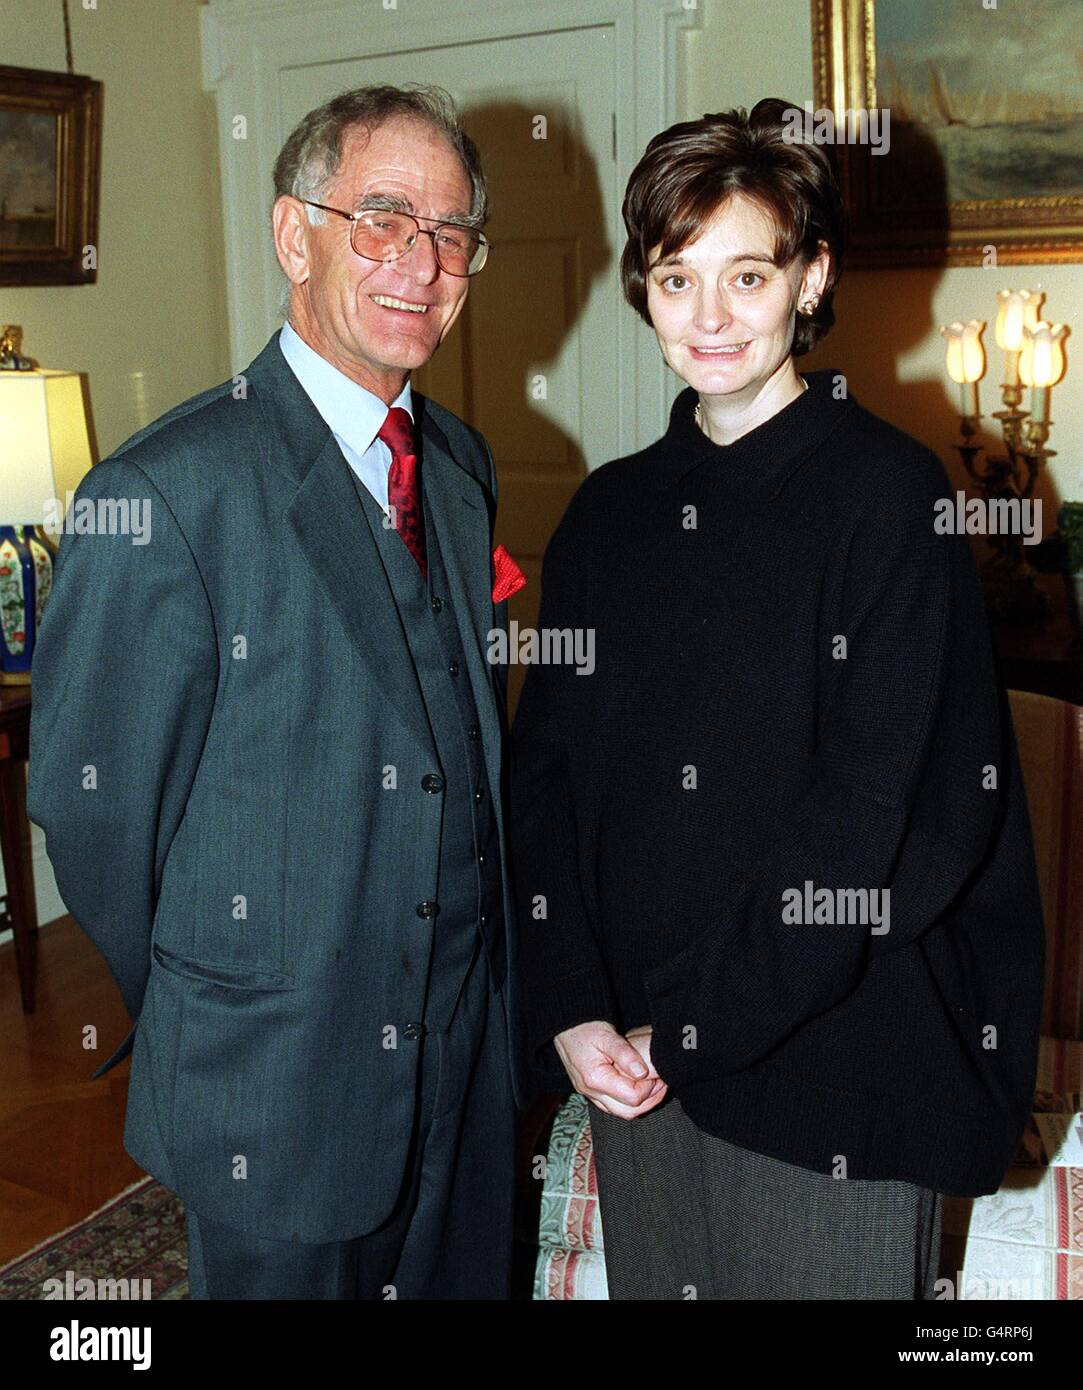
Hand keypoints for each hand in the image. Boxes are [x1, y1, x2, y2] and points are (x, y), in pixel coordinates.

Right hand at [553, 1020, 667, 1119]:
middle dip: (648, 1100)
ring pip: (619, 1111)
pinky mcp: (591, 1090)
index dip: (649, 1088)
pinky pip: (612, 1105)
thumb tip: (642, 1072)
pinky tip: (637, 1085)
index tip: (657, 1075)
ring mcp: (589, 1093)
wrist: (566, 1025)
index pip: (632, 1097)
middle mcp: (590, 1091)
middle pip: (627, 1112)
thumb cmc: (585, 1028)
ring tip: (653, 1084)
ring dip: (639, 1102)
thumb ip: (625, 1054)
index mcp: (595, 1079)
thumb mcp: (607, 1035)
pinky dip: (627, 1100)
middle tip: (661, 1083)